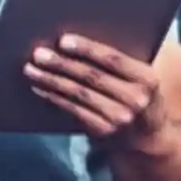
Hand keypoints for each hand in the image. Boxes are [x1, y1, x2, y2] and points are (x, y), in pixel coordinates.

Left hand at [23, 34, 167, 143]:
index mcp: (148, 79)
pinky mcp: (104, 132)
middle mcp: (136, 100)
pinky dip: (54, 97)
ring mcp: (119, 119)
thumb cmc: (139, 95)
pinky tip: (40, 87)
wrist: (149, 139)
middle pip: (91, 77)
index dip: (87, 49)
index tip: (63, 40)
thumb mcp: (142, 78)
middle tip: (38, 53)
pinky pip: (73, 110)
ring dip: (51, 80)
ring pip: (78, 94)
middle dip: (61, 63)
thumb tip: (78, 42)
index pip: (114, 60)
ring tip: (31, 68)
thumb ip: (121, 61)